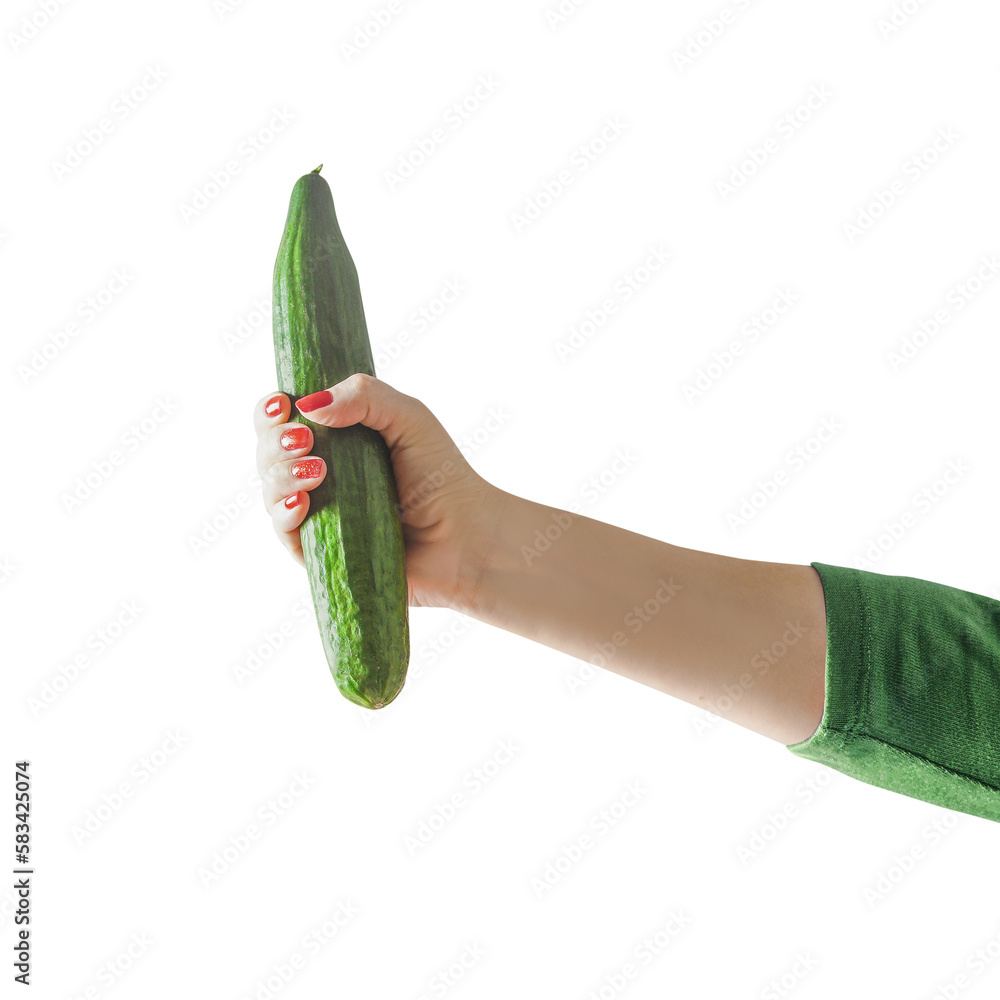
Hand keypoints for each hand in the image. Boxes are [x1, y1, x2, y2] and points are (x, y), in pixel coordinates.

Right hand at [254, 373, 503, 611]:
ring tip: (317, 471)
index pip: (283, 420)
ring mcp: (319, 514)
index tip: (283, 407)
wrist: (466, 537)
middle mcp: (321, 475)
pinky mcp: (322, 551)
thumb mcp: (409, 418)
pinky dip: (283, 514)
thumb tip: (308, 405)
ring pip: (269, 490)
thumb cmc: (441, 476)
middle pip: (267, 452)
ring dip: (280, 475)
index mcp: (336, 440)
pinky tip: (301, 503)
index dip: (271, 412)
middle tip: (305, 441)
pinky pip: (285, 534)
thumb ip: (364, 396)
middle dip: (274, 442)